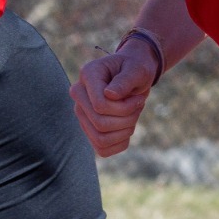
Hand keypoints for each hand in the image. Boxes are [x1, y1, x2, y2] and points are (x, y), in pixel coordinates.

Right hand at [69, 41, 155, 156]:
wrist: (134, 74)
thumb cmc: (136, 69)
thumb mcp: (137, 70)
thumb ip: (125, 80)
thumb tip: (110, 95)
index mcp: (88, 75)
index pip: (100, 105)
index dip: (125, 107)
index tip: (139, 97)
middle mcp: (79, 95)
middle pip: (101, 124)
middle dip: (128, 119)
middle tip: (139, 106)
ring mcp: (82, 113)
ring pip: (101, 139)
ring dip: (125, 131)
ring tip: (133, 115)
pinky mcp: (89, 129)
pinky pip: (102, 150)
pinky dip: (121, 143)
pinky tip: (127, 127)